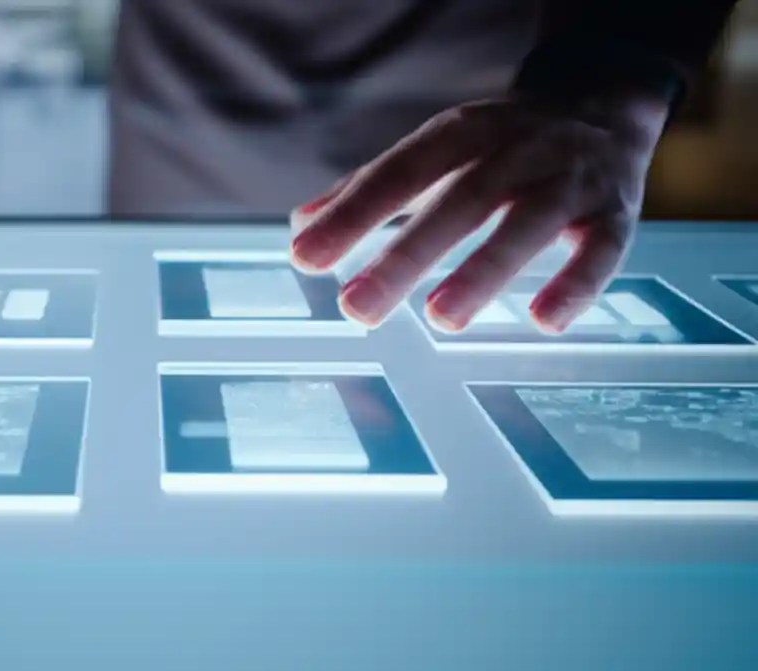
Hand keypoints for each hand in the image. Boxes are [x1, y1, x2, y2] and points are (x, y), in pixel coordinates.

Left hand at [289, 90, 669, 332]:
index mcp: (460, 134)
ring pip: (528, 223)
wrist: (605, 103)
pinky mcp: (615, 214)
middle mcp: (515, 150)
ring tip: (439, 318)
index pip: (398, 174)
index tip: (306, 258)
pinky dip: (576, 285)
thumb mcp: (434, 152)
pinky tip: (542, 321)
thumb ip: (368, 190)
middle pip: (458, 202)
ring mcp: (569, 180)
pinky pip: (602, 249)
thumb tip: (301, 227)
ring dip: (484, 270)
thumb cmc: (498, 143)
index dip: (352, 216)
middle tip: (355, 309)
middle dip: (405, 255)